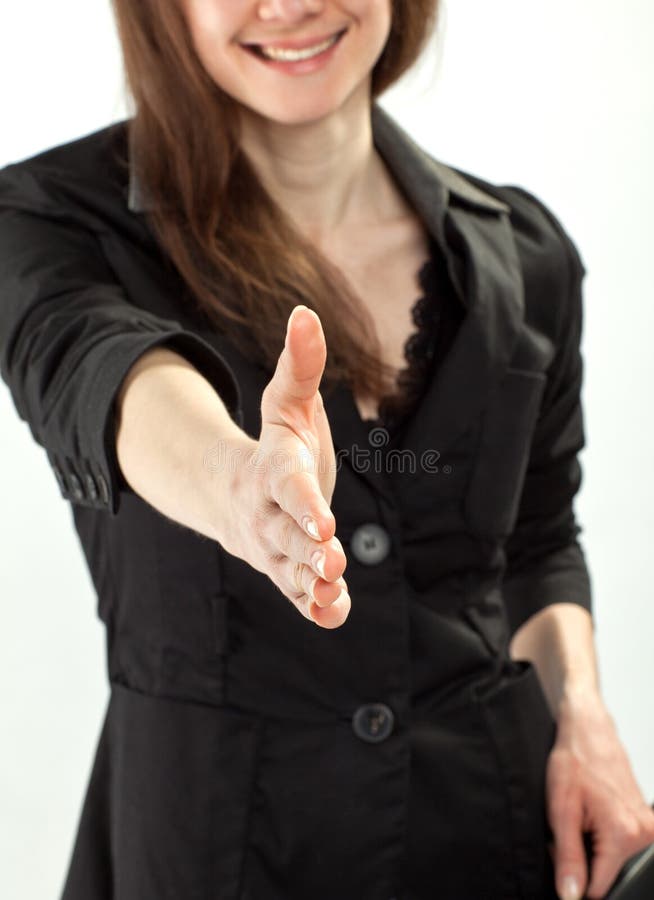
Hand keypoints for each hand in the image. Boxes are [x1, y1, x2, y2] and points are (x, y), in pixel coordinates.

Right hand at [219, 304, 349, 628]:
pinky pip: (298, 596)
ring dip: (313, 584)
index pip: (288, 488)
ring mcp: (276, 549)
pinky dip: (315, 608)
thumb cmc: (277, 446)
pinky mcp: (288, 574)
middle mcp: (269, 514)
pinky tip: (336, 614)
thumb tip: (305, 312)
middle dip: (308, 551)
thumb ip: (301, 364)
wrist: (238, 495)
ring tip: (336, 593)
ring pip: (292, 572)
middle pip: (288, 535)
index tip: (325, 525)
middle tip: (333, 561)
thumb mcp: (289, 403)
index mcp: (274, 472)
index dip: (305, 505)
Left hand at [546, 687, 653, 898]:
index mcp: (623, 834)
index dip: (573, 877)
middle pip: (605, 872)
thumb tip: (571, 895)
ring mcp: (646, 826)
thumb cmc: (574, 760)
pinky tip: (592, 811)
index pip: (598, 888)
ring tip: (581, 814)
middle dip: (581, 858)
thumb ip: (567, 856)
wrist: (588, 729)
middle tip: (570, 825)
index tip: (560, 853)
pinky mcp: (644, 820)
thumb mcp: (561, 810)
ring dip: (589, 845)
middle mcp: (642, 833)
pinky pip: (618, 842)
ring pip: (610, 858)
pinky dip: (599, 834)